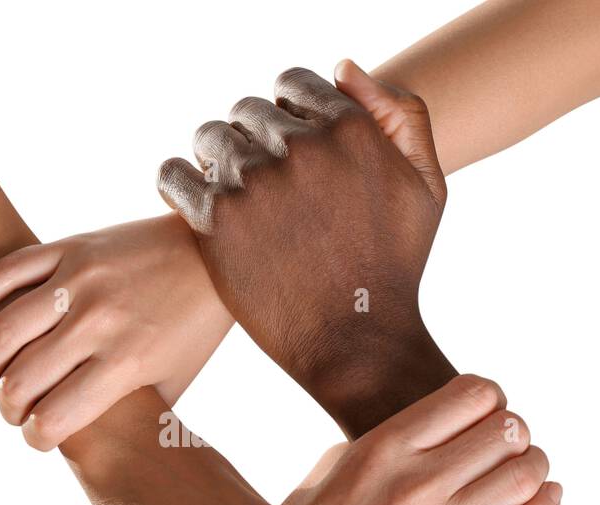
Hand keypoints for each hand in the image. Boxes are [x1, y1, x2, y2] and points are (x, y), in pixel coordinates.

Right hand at [0, 215, 232, 450]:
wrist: (215, 254)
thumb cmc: (192, 329)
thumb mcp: (173, 383)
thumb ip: (133, 415)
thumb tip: (98, 452)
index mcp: (127, 362)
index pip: (52, 419)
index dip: (34, 438)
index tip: (37, 437)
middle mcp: (98, 321)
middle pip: (19, 381)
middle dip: (5, 407)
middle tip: (9, 409)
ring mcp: (78, 280)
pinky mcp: (67, 247)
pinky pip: (0, 275)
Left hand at [157, 61, 452, 435]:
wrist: (357, 341)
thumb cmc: (394, 266)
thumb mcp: (427, 186)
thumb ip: (402, 114)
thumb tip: (342, 67)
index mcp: (350, 129)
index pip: (292, 84)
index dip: (289, 116)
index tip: (290, 151)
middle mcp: (301, 148)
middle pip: (248, 111)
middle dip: (254, 141)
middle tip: (264, 185)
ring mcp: (256, 183)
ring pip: (209, 137)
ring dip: (217, 161)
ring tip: (235, 197)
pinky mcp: (217, 221)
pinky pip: (173, 174)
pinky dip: (179, 184)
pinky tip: (199, 205)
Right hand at [284, 374, 561, 504]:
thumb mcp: (339, 461)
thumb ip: (393, 437)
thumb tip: (444, 419)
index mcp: (387, 445)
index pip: (475, 395)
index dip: (493, 400)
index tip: (488, 416)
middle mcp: (416, 482)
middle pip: (509, 432)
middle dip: (517, 435)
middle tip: (510, 448)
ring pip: (524, 477)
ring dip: (535, 467)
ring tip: (529, 473)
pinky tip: (548, 499)